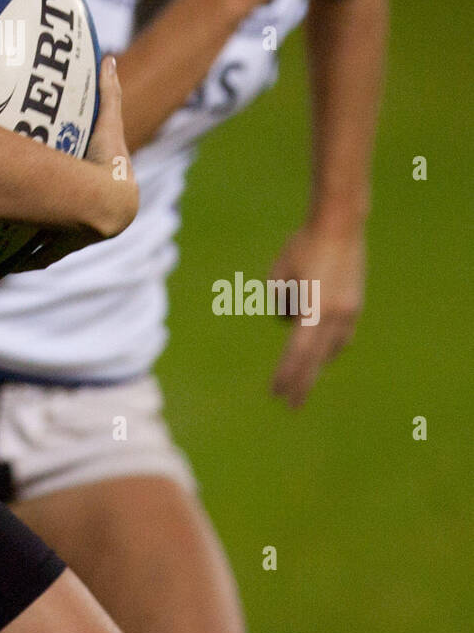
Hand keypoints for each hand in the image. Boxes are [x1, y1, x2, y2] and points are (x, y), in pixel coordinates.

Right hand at [15, 54, 137, 272]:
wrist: (104, 203)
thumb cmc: (107, 162)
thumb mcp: (107, 123)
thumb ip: (109, 92)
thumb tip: (109, 57)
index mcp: (103, 194)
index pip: (87, 190)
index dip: (74, 187)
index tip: (60, 182)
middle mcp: (87, 221)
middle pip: (67, 220)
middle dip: (53, 219)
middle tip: (28, 207)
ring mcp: (69, 239)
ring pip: (50, 241)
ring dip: (36, 240)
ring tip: (9, 231)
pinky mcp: (51, 252)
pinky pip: (35, 257)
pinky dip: (24, 258)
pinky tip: (7, 258)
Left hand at [269, 225, 365, 407]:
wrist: (340, 225)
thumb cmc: (303, 246)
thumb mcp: (279, 274)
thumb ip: (281, 304)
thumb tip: (289, 323)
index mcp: (315, 310)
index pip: (297, 353)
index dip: (286, 374)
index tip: (276, 392)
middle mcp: (336, 316)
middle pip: (316, 359)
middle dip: (303, 383)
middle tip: (291, 407)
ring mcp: (350, 311)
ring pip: (331, 349)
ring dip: (316, 365)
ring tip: (304, 382)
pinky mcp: (356, 304)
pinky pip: (341, 335)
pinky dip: (329, 347)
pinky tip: (323, 354)